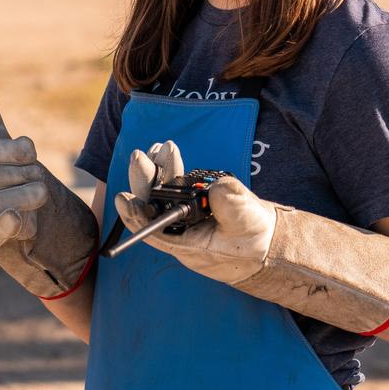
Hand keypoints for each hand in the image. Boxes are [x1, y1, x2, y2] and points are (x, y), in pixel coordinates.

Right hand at [0, 86, 46, 252]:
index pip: (0, 149)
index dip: (22, 152)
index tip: (28, 153)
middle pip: (12, 176)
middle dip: (31, 174)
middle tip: (32, 175)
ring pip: (14, 202)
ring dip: (33, 197)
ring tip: (33, 193)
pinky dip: (11, 225)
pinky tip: (18, 217)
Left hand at [115, 144, 278, 284]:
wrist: (265, 238)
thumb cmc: (254, 239)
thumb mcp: (245, 223)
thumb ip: (230, 206)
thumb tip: (215, 188)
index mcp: (185, 242)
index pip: (152, 230)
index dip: (135, 214)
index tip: (123, 197)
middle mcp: (179, 227)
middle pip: (151, 204)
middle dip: (143, 180)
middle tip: (138, 158)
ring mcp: (184, 213)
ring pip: (161, 191)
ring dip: (157, 169)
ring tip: (157, 147)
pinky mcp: (192, 199)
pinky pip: (174, 183)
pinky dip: (170, 167)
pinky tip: (167, 152)